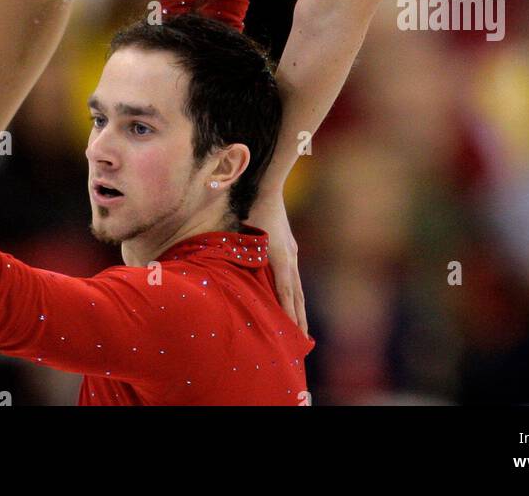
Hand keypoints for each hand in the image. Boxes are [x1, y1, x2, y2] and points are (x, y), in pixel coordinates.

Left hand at [246, 190, 307, 333]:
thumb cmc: (253, 207)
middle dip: (299, 318)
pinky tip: (294, 300)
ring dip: (300, 308)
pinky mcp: (290, 247)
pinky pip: (294, 276)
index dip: (289, 313)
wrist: (270, 187)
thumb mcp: (243, 229)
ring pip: (298, 286)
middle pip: (296, 294)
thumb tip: (225, 264)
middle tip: (303, 341)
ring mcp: (292, 252)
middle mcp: (290, 257)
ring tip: (302, 328)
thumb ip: (236, 246)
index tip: (293, 333)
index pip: (285, 291)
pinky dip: (296, 292)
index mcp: (280, 257)